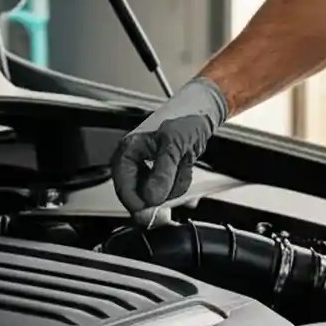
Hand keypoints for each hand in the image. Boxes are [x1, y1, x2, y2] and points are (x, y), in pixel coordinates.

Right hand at [110, 77, 227, 224]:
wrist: (203, 115)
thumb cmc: (185, 119)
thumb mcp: (174, 144)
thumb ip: (162, 172)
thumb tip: (151, 197)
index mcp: (129, 150)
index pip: (122, 185)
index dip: (135, 201)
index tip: (150, 210)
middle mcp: (135, 161)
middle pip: (138, 194)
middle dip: (160, 189)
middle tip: (173, 174)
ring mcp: (149, 168)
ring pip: (156, 195)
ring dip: (173, 185)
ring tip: (181, 164)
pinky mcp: (162, 174)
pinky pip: (169, 191)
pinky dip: (179, 182)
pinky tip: (184, 166)